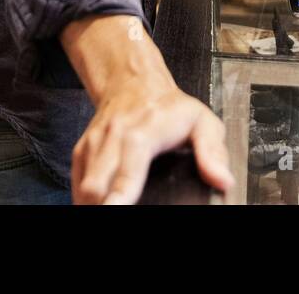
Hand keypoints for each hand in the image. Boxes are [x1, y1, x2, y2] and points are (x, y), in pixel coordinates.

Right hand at [71, 76, 233, 204]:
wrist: (134, 81)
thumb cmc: (169, 107)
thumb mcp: (202, 121)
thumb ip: (213, 152)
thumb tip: (222, 180)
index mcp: (144, 132)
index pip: (128, 170)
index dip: (120, 195)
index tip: (118, 209)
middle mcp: (113, 137)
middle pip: (97, 186)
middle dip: (103, 207)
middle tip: (116, 217)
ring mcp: (94, 144)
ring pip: (83, 188)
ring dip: (92, 205)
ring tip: (110, 211)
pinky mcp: (82, 151)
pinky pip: (76, 183)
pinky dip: (85, 199)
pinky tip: (98, 205)